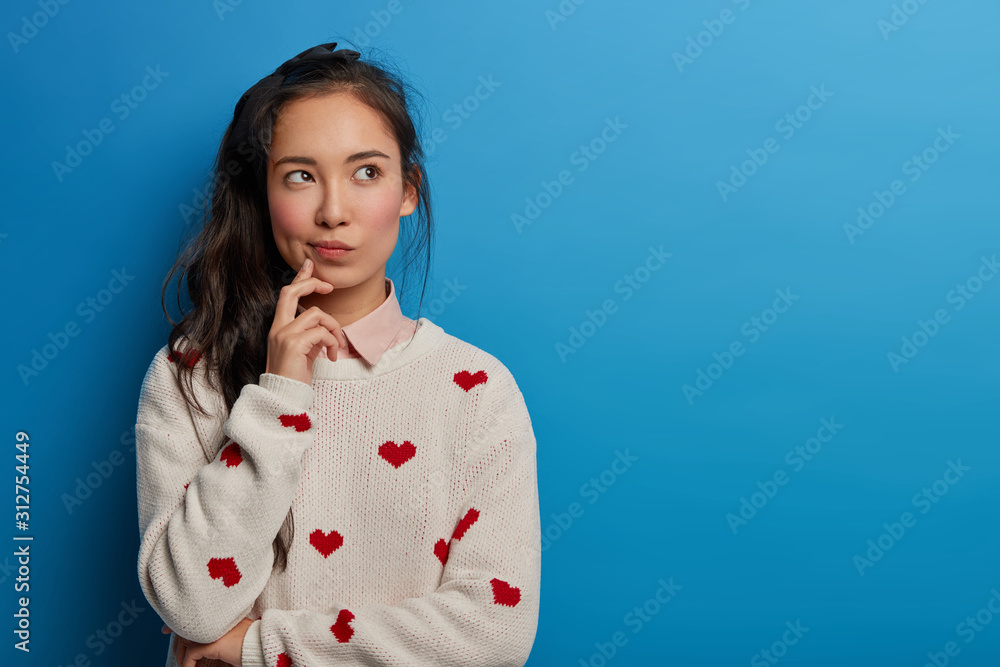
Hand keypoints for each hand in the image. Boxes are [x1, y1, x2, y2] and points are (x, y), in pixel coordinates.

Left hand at [162, 617, 254, 666]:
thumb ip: (221, 631)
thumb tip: (211, 641)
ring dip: (181, 653)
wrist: (263, 644)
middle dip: (174, 636)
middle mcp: (214, 620)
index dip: (178, 620)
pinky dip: (187, 664)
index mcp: (219, 615)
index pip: (194, 614)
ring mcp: (212, 631)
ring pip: (185, 639)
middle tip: (169, 642)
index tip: (168, 627)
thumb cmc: (252, 640)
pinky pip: (190, 655)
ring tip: (182, 663)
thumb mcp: (234, 632)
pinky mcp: (211, 644)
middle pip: (186, 626)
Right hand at [265, 257, 347, 384]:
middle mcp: (278, 328)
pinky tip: (333, 356)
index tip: (310, 265)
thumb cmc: (295, 377)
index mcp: (278, 327)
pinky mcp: (293, 344)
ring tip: (336, 346)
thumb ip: (310, 334)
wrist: (284, 398)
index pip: (286, 295)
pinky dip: (332, 342)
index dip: (299, 278)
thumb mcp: (304, 351)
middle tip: (328, 287)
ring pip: (316, 314)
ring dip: (333, 328)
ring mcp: (284, 335)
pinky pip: (321, 332)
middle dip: (311, 283)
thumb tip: (326, 325)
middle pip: (291, 292)